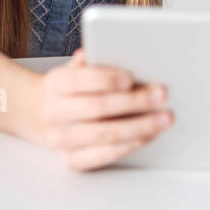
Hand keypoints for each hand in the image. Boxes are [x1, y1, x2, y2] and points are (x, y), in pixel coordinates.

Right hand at [37, 49, 173, 170]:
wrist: (46, 116)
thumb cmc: (72, 89)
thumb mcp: (77, 69)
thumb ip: (94, 62)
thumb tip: (105, 49)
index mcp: (55, 84)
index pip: (78, 80)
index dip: (105, 79)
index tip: (130, 78)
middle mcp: (54, 113)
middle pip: (97, 108)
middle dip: (133, 102)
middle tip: (161, 96)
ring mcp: (60, 139)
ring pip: (103, 134)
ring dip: (139, 127)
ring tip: (163, 118)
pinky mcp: (71, 160)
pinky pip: (102, 156)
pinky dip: (128, 146)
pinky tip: (148, 136)